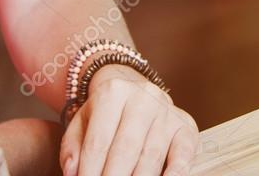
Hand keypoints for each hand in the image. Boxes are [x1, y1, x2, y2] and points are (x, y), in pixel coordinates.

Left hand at [59, 64, 198, 175]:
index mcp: (113, 92)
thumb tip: (73, 172)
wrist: (135, 91)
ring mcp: (166, 110)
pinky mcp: (185, 125)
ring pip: (151, 155)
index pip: (99, 141)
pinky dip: (175, 172)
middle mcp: (142, 97)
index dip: (90, 171)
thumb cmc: (106, 114)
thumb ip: (74, 147)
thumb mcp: (84, 122)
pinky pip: (183, 152)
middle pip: (126, 149)